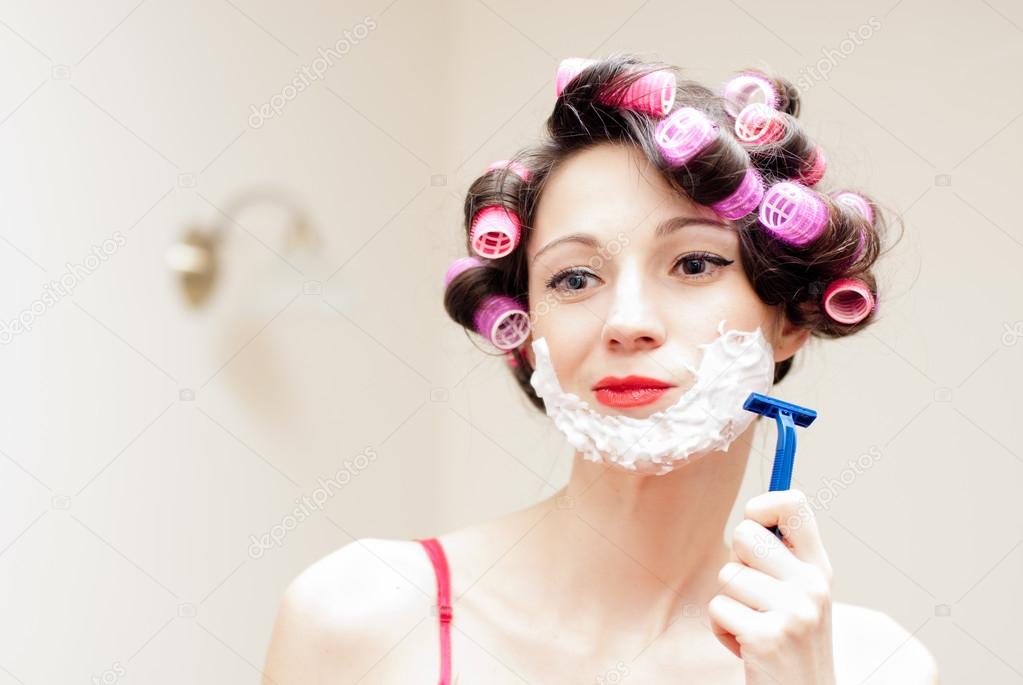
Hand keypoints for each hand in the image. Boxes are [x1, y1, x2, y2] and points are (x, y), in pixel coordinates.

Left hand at [707, 489, 835, 684]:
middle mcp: (813, 585)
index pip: (794, 504)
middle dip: (736, 563)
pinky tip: (747, 646)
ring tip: (753, 626)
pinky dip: (722, 629)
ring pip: (726, 575)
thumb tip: (751, 515)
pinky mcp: (767, 636)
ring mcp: (793, 611)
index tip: (754, 525)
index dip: (761, 506)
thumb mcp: (799, 596)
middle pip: (745, 534)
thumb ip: (781, 558)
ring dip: (729, 603)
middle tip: (753, 594)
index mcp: (819, 569)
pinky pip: (717, 608)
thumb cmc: (790, 644)